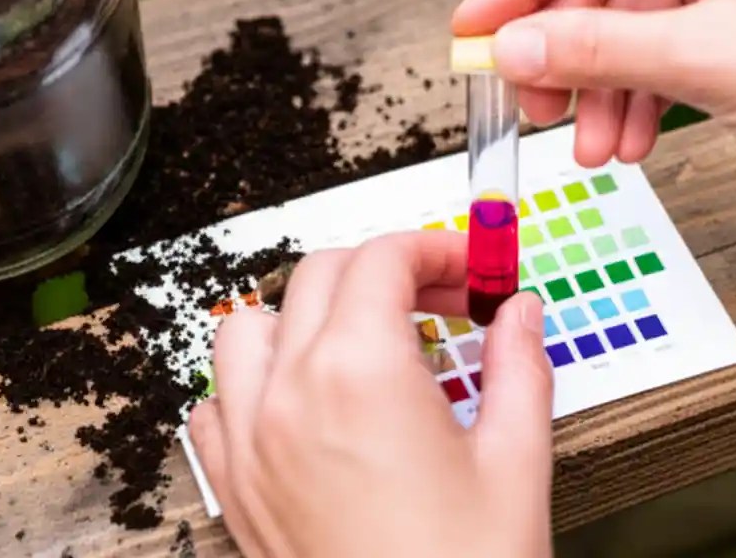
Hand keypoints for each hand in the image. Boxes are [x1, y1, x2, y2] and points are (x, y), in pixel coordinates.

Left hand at [187, 231, 553, 557]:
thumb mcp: (516, 464)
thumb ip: (519, 367)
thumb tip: (519, 312)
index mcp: (360, 374)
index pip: (381, 260)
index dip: (432, 248)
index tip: (467, 267)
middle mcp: (290, 395)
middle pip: (319, 275)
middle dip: (383, 270)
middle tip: (440, 302)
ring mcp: (251, 441)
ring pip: (249, 328)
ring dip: (305, 313)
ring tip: (363, 341)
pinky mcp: (236, 487)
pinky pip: (215, 403)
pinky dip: (253, 383)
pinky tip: (303, 403)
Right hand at [453, 0, 735, 252]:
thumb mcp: (701, 59)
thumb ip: (593, 49)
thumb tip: (508, 45)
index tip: (470, 32)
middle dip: (568, 54)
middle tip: (531, 106)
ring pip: (631, 25)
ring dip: (603, 89)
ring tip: (591, 147)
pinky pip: (666, 51)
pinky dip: (642, 96)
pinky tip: (631, 141)